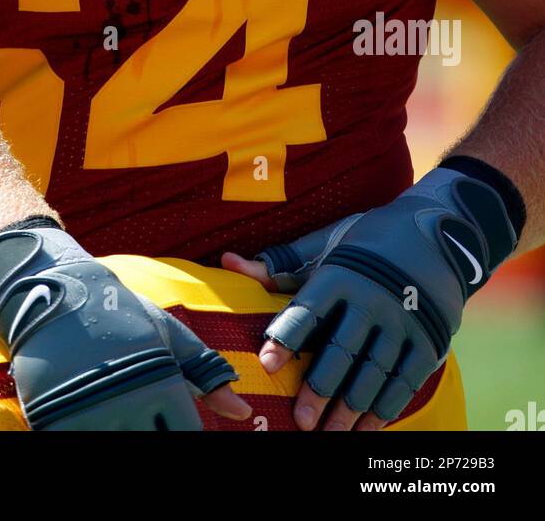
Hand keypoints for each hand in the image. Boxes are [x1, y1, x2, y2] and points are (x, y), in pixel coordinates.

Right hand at [0, 225, 250, 429]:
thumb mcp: (166, 334)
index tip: (172, 422)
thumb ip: (205, 373)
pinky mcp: (53, 419)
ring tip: (121, 418)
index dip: (182, 432)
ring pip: (116, 446)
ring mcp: (88, 413)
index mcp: (161, 383)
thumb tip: (243, 413)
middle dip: (152, 434)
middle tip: (144, 418)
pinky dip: (89, 436)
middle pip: (153, 445)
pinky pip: (78, 443)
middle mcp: (127, 402)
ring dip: (121, 435)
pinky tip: (95, 420)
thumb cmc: (120, 313)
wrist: (55, 291)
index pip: (186, 434)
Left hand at [222, 166, 517, 431]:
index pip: (307, 310)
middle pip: (341, 351)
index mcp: (340, 273)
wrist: (437, 233)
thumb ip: (281, 264)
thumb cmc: (366, 242)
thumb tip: (229, 262)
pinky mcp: (430, 340)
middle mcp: (371, 298)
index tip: (266, 364)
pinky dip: (385, 408)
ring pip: (373, 373)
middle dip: (319, 389)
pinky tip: (366, 427)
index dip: (285, 337)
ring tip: (330, 433)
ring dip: (350, 408)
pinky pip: (405, 382)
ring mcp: (404, 321)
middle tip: (301, 420)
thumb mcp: (326, 244)